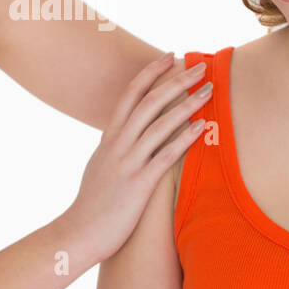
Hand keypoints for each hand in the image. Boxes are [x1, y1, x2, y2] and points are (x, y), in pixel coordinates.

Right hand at [63, 53, 211, 261]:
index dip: (152, 72)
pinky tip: (202, 126)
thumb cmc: (92, 203)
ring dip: (187, 103)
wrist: (79, 232)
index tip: (171, 56)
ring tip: (210, 90)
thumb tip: (122, 134)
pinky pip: (165, 155)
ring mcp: (127, 162)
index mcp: (109, 137)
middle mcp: (118, 144)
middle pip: (150, 102)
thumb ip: (113, 146)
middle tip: (202, 66)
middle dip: (177, 81)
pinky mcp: (138, 184)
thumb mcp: (100, 165)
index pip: (131, 94)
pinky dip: (185, 138)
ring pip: (160, 124)